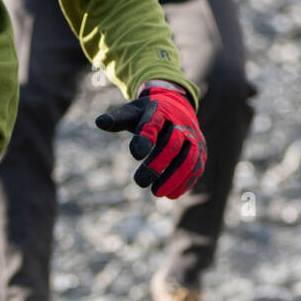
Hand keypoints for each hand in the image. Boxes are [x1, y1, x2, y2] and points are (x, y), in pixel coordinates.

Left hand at [95, 80, 206, 198]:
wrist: (178, 106)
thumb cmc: (149, 113)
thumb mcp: (132, 112)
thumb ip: (117, 119)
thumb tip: (99, 122)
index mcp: (160, 111)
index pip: (153, 124)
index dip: (145, 139)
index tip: (136, 155)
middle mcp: (181, 123)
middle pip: (172, 144)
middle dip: (157, 165)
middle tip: (140, 182)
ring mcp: (194, 137)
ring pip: (189, 158)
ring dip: (174, 178)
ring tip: (157, 193)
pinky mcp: (201, 151)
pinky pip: (196, 167)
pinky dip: (185, 182)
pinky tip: (171, 194)